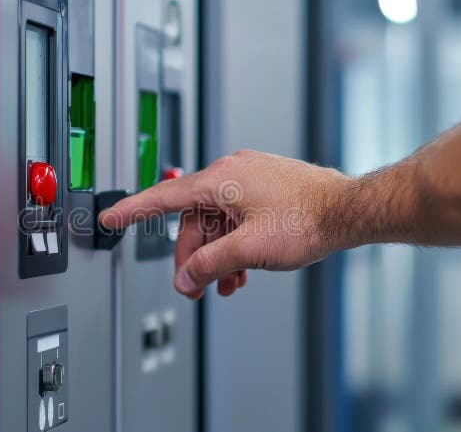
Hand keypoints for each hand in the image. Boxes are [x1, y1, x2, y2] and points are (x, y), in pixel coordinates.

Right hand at [99, 150, 355, 298]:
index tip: (111, 218)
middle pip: (193, 220)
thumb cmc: (308, 219)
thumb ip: (209, 265)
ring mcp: (251, 178)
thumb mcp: (249, 250)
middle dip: (192, 257)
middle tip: (195, 288)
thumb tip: (185, 278)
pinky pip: (236, 217)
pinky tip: (243, 270)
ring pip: (216, 222)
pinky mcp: (266, 187)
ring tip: (225, 285)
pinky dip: (234, 244)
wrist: (349, 210)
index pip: (164, 198)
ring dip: (216, 255)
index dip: (133, 211)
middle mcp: (232, 173)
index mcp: (221, 180)